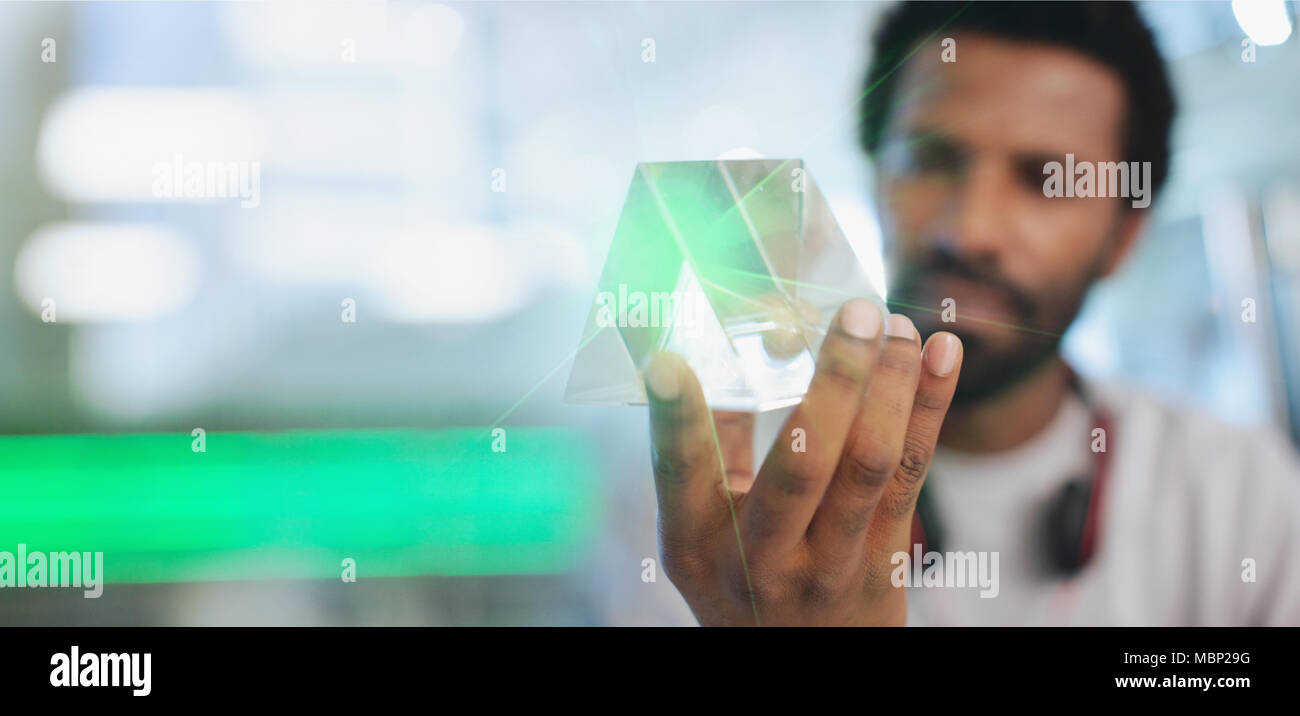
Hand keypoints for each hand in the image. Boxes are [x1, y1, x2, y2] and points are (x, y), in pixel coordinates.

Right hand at [644, 298, 962, 625]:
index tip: (666, 361)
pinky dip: (930, 408)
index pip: (681, 473)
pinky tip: (944, 354)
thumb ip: (712, 446)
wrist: (804, 667)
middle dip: (836, 382)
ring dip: (895, 387)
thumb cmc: (741, 576)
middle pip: (803, 465)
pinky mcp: (885, 557)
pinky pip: (912, 475)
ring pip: (871, 465)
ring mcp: (830, 561)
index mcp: (696, 541)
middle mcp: (761, 555)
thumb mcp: (700, 531)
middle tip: (856, 313)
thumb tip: (730, 345)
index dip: (674, 417)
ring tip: (901, 327)